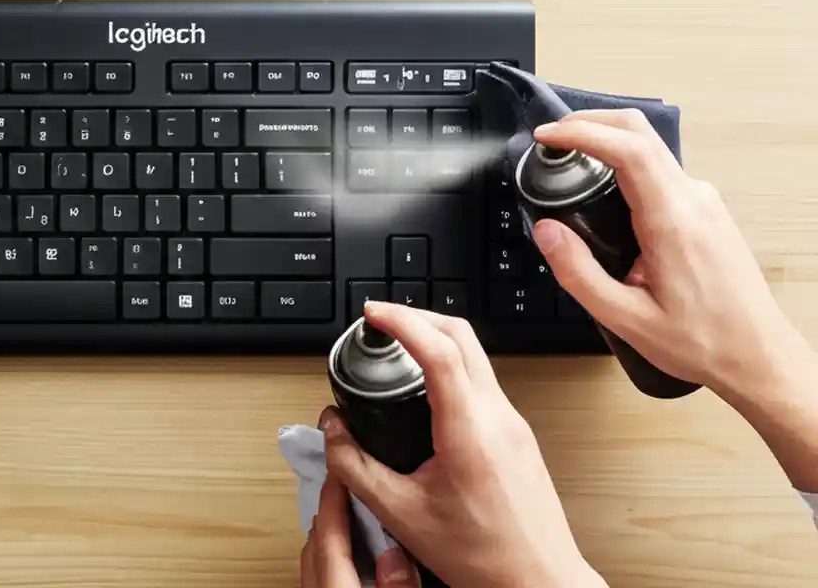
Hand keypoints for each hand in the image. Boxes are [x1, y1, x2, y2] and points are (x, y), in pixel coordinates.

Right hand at [322, 302, 605, 587]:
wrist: (540, 581)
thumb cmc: (486, 557)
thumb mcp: (402, 514)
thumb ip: (357, 467)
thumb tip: (333, 432)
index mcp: (471, 431)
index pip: (439, 351)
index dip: (402, 321)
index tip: (374, 313)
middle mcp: (499, 417)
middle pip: (462, 336)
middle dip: (417, 316)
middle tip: (382, 320)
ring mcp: (514, 423)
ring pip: (475, 356)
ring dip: (435, 340)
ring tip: (398, 349)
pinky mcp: (518, 434)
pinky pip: (481, 382)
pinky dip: (449, 367)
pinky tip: (425, 388)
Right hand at [529, 109, 808, 395]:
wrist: (757, 354)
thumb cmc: (702, 341)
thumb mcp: (626, 318)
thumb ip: (578, 272)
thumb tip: (546, 232)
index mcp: (674, 222)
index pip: (630, 150)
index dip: (584, 132)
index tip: (548, 136)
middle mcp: (694, 201)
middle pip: (640, 134)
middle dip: (590, 123)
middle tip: (551, 139)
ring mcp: (704, 202)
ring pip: (650, 151)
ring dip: (608, 145)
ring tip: (568, 166)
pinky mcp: (705, 210)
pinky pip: (659, 173)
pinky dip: (624, 166)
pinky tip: (602, 194)